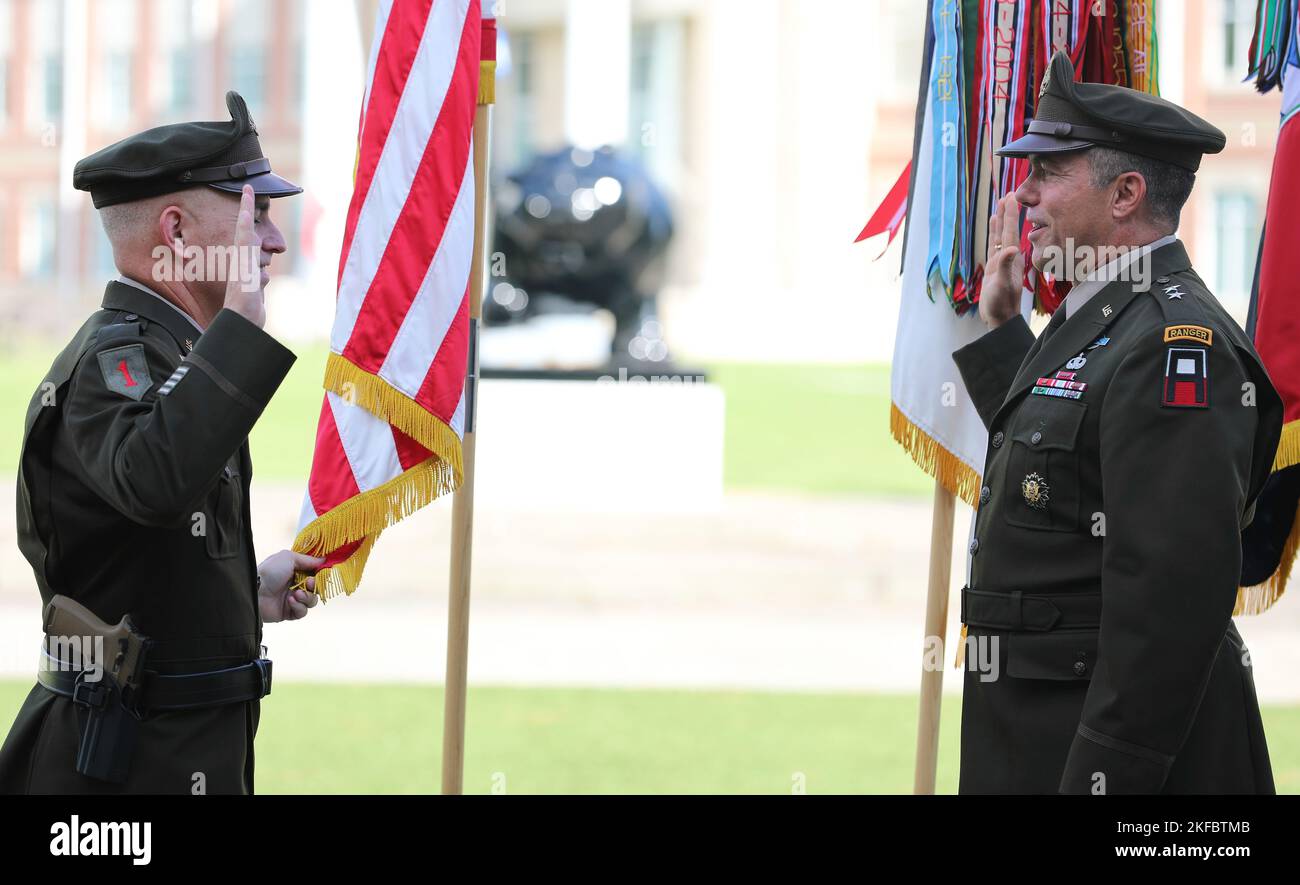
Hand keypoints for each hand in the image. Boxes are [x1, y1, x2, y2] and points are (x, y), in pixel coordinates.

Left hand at [223, 184, 265, 327]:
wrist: (242, 321)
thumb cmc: (243, 298)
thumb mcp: (246, 271)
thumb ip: (247, 250)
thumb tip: (247, 230)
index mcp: (241, 252)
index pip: (244, 223)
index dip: (246, 204)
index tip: (247, 187)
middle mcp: (243, 258)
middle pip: (250, 232)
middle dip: (249, 214)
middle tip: (249, 193)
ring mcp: (248, 271)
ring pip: (257, 251)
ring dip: (257, 242)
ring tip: (255, 227)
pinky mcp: (253, 284)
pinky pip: (262, 270)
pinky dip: (263, 270)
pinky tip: (261, 273)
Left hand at [258, 549, 324, 622]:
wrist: (255, 591)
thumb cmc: (269, 572)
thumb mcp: (288, 557)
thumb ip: (308, 559)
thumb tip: (324, 560)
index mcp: (295, 572)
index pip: (315, 574)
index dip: (320, 574)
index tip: (323, 572)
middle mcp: (295, 585)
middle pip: (316, 588)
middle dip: (315, 586)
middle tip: (308, 583)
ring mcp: (293, 599)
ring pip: (312, 601)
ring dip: (307, 597)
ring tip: (296, 594)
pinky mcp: (289, 612)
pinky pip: (303, 612)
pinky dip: (299, 606)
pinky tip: (290, 601)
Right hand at [979, 193, 1025, 328]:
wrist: (1000, 317)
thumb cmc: (1001, 303)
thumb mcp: (1002, 284)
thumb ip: (1005, 266)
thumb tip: (1010, 248)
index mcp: (1011, 258)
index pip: (1010, 231)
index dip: (1010, 214)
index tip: (1011, 196)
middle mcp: (1008, 257)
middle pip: (1006, 230)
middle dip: (1007, 212)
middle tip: (1008, 194)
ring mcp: (1002, 262)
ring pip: (1000, 236)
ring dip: (1000, 222)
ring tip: (999, 206)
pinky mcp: (995, 268)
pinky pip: (994, 246)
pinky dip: (993, 235)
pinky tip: (993, 228)